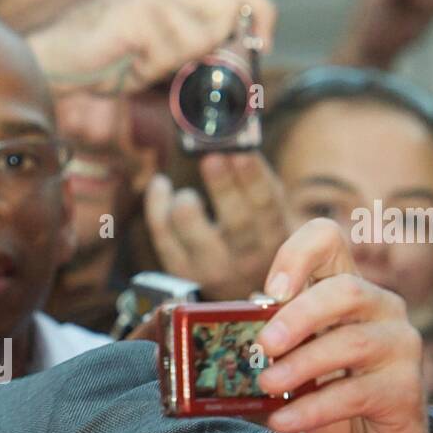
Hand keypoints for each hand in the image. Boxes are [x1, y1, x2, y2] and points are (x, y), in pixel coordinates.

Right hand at [26, 0, 275, 95]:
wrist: (54, 61)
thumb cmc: (107, 58)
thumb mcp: (162, 44)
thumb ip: (198, 41)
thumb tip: (240, 57)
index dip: (260, 15)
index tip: (259, 48)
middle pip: (229, 9)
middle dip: (217, 47)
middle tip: (186, 66)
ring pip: (201, 37)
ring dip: (175, 64)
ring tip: (143, 62)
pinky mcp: (137, 16)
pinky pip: (170, 53)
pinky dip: (152, 70)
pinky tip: (130, 64)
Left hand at [145, 152, 294, 300]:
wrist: (245, 293)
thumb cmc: (259, 239)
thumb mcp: (273, 216)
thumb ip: (260, 183)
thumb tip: (238, 140)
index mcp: (276, 239)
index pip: (268, 207)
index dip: (254, 179)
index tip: (242, 153)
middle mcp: (246, 259)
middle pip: (236, 223)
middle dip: (223, 188)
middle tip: (211, 159)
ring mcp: (212, 269)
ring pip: (194, 236)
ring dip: (186, 207)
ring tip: (185, 192)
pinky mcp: (182, 272)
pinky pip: (163, 239)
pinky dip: (157, 208)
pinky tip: (160, 185)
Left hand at [255, 219, 432, 432]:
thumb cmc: (326, 399)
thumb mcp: (287, 368)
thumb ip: (260, 350)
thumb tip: (210, 348)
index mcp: (344, 289)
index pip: (327, 240)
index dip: (297, 255)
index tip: (270, 290)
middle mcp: (379, 307)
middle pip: (345, 289)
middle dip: (297, 316)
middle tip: (263, 345)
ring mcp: (398, 345)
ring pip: (351, 342)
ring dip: (300, 366)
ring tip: (267, 386)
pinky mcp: (405, 389)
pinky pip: (354, 393)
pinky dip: (311, 408)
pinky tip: (282, 421)